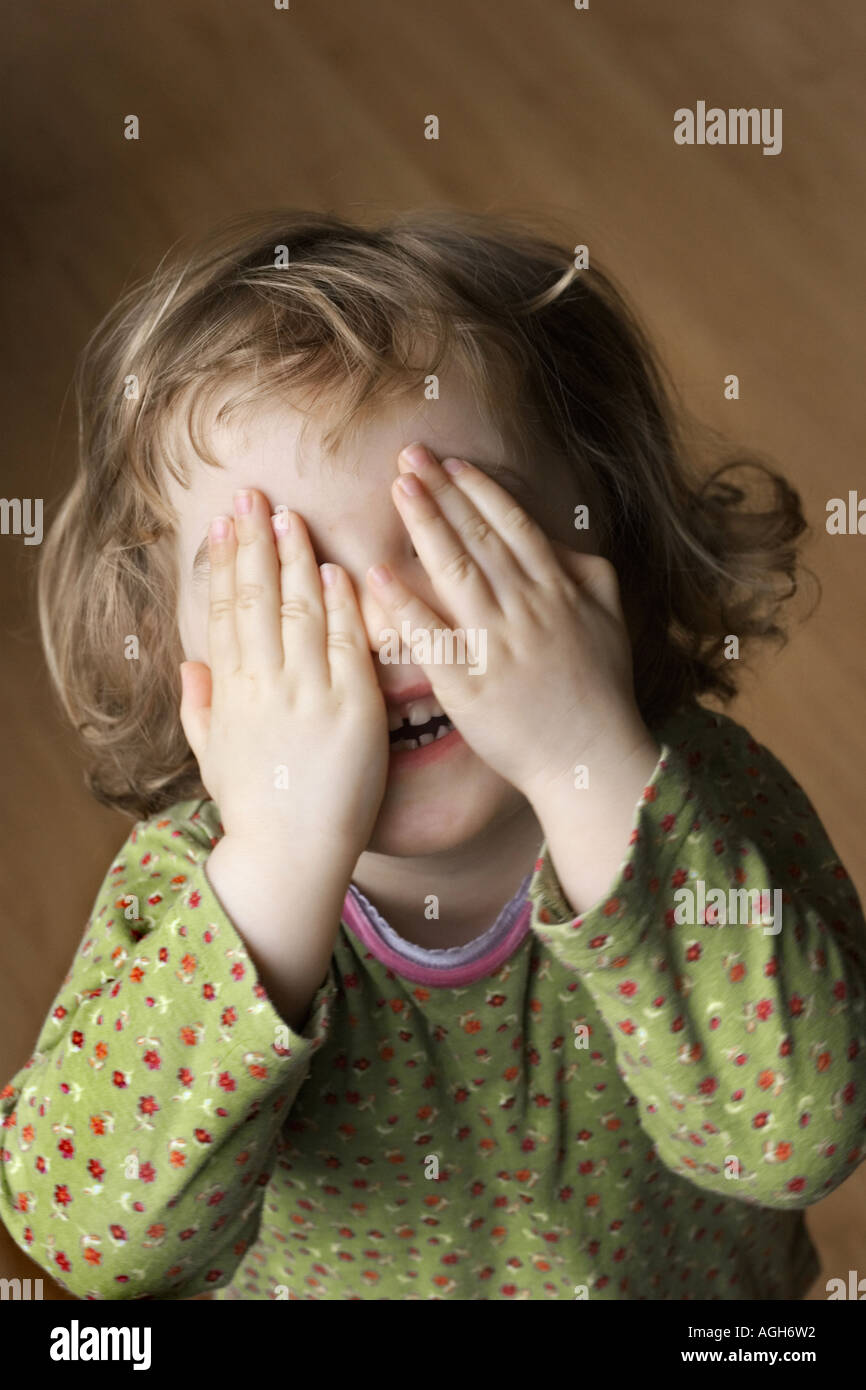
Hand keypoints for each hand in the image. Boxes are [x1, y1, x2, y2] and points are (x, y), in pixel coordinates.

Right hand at [179, 489, 388, 857]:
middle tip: (251, 496)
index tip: (221, 525)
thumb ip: (198, 707)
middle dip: (253, 542)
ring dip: (294, 558)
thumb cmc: (254, 809)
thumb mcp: (211, 756)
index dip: (222, 564)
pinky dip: (340, 604)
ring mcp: (310, 692)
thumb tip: (188, 664)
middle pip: (257, 597)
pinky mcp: (353, 708)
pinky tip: (334, 570)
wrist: (291, 856)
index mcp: (231, 691)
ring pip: (299, 609)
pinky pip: (346, 643)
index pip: (224, 612)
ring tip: (289, 515)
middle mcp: (266, 683)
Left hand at [366, 445, 654, 807]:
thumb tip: (553, 536)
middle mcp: (526, 610)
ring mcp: (496, 647)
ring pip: (455, 573)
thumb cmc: (601, 689)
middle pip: (478, 538)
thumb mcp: (610, 618)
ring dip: (424, 525)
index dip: (478, 490)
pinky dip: (404, 603)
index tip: (450, 462)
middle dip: (442, 492)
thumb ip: (585, 570)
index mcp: (558, 591)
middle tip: (409, 456)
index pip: (512, 526)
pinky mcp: (469, 686)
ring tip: (397, 489)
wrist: (591, 759)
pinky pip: (431, 636)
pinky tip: (377, 572)